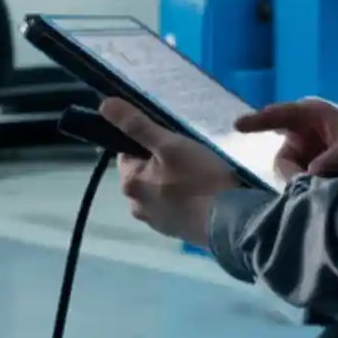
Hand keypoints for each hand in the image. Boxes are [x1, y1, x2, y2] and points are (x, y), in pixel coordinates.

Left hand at [99, 97, 241, 246]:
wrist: (233, 221)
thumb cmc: (199, 179)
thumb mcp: (170, 144)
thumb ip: (137, 125)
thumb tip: (104, 105)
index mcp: (129, 185)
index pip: (127, 153)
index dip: (146, 141)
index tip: (169, 139)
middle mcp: (137, 207)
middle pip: (143, 173)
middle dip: (159, 162)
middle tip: (187, 154)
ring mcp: (157, 223)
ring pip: (158, 191)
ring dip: (171, 181)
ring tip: (196, 172)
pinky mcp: (177, 232)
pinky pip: (173, 207)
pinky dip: (182, 199)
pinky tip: (201, 192)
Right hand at [235, 97, 337, 181]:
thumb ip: (337, 156)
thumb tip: (311, 172)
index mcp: (310, 112)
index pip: (277, 115)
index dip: (257, 121)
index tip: (237, 126)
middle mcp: (299, 129)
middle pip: (283, 157)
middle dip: (296, 174)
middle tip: (315, 187)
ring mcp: (299, 147)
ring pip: (288, 172)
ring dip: (305, 183)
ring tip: (331, 185)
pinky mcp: (302, 164)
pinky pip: (294, 178)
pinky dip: (307, 186)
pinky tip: (326, 187)